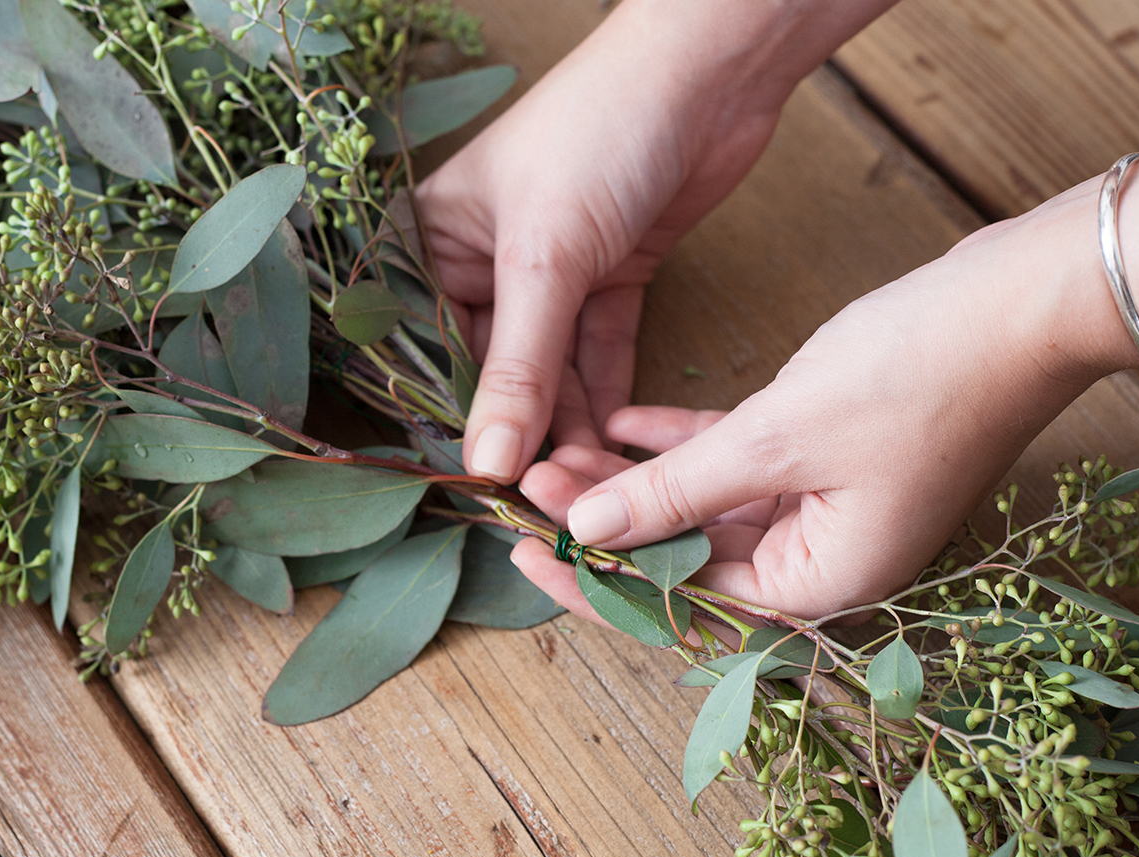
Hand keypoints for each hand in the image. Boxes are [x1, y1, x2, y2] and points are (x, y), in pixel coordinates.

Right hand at [415, 0, 898, 482]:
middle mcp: (483, 263)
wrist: (708, 76)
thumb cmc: (599, 133)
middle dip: (520, 434)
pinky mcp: (609, 281)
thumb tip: (486, 462)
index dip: (456, 423)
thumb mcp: (545, 258)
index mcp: (433, 242)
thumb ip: (518, 367)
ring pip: (551, 374)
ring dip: (570, 428)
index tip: (481, 489)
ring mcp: (550, 276)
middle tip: (544, 499)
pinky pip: (598, 358)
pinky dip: (607, 400)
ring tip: (587, 487)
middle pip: (492, 373)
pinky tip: (613, 452)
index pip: (430, 353)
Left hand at [511, 180, 1125, 621]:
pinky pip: (740, 465)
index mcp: (821, 587)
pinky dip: (684, 445)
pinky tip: (621, 420)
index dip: (596, 579)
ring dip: (637, 480)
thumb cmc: (917, 377)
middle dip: (609, 519)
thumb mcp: (774, 440)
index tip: (526, 552)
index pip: (682, 604)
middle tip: (531, 483)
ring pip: (706, 507)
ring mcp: (830, 509)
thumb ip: (674, 491)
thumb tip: (587, 529)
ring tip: (560, 448)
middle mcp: (825, 562)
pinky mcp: (832, 456)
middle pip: (688, 557)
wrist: (1026, 303)